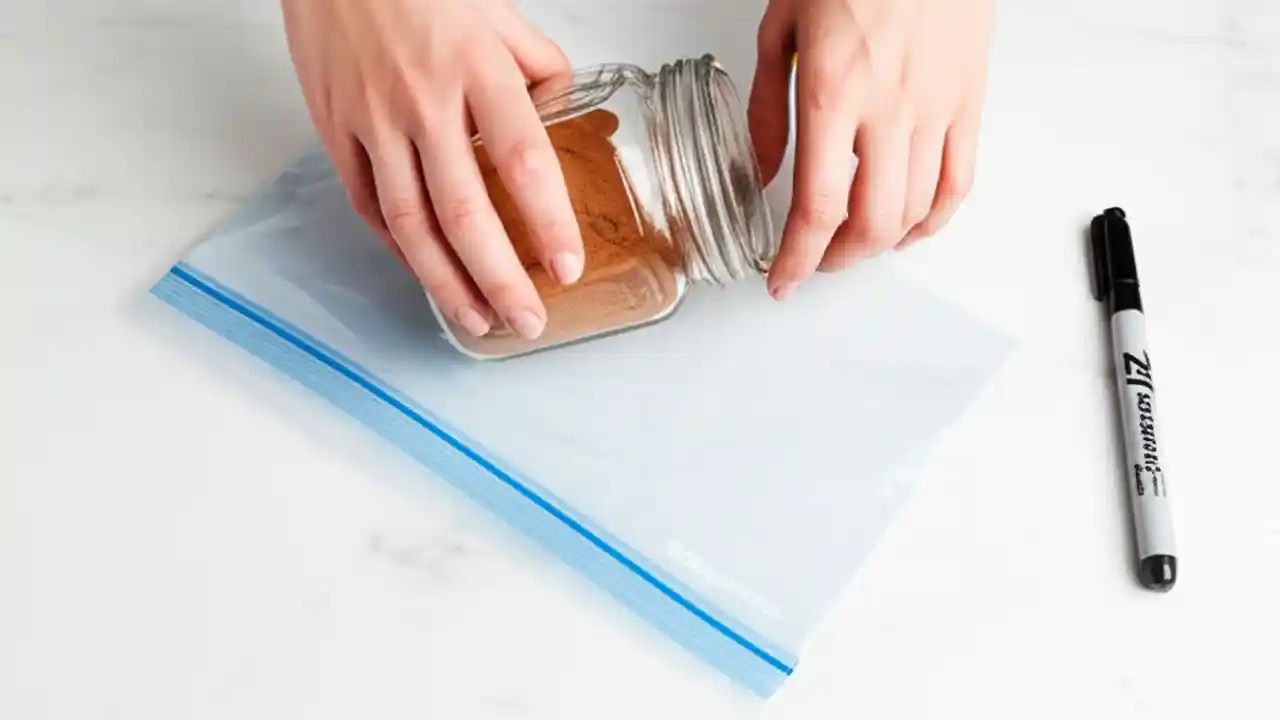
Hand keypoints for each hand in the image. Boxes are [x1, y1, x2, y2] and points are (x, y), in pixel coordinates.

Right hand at [281, 0, 581, 339]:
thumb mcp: (499, 14)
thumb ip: (540, 70)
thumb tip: (565, 120)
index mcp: (478, 68)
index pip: (524, 159)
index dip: (548, 221)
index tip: (567, 266)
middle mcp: (425, 101)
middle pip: (464, 212)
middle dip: (500, 279)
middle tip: (526, 319)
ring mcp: (373, 120)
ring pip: (411, 223)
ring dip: (446, 283)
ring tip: (477, 320)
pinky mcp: (334, 130)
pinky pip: (369, 205)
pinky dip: (399, 249)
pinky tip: (427, 276)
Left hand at [749, 0, 992, 298]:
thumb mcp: (781, 27)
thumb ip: (769, 108)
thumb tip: (765, 174)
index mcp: (834, 92)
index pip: (816, 207)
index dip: (797, 258)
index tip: (781, 280)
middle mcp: (890, 109)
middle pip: (872, 224)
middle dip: (837, 260)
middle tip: (814, 262)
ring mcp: (937, 109)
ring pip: (917, 212)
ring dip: (882, 245)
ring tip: (854, 246)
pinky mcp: (969, 101)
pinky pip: (960, 181)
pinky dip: (935, 219)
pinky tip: (911, 227)